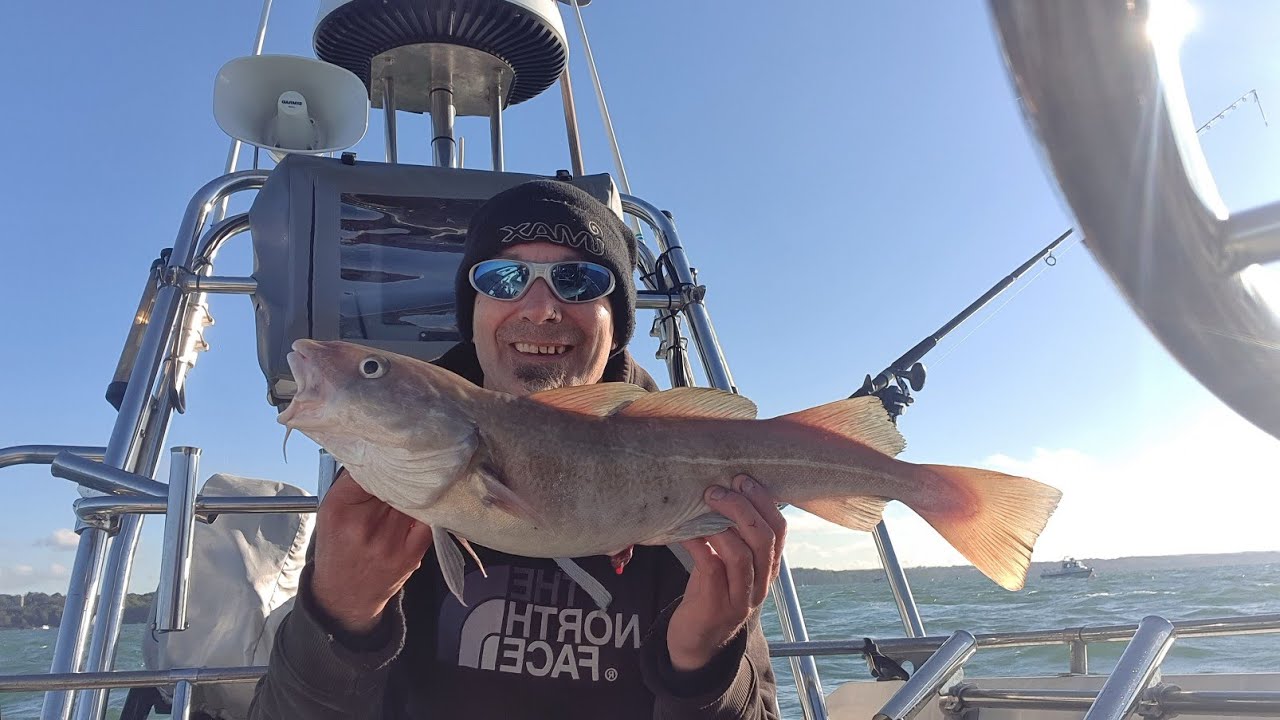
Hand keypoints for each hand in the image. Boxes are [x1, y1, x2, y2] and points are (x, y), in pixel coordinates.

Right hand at [311, 469, 433, 634]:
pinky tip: (427, 500)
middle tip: (405, 462)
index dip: (379, 459)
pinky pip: (429, 517)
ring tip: (417, 479)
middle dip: (400, 471)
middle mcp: (365, 525)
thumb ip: (350, 484)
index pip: (367, 469)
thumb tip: (378, 455)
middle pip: (394, 481)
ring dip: (417, 486)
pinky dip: (429, 506)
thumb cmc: (337, 549)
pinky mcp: (412, 553)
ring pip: (414, 496)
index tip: (385, 453)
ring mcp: (391, 541)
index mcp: (340, 510)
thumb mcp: (329, 513)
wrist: (346, 595)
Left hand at [667, 474, 786, 671]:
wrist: (696, 641)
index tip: (743, 479)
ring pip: (742, 555)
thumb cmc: (709, 591)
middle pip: (764, 539)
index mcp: (767, 568)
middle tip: (716, 490)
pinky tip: (686, 532)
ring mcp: (740, 598)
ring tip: (703, 506)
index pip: (780, 530)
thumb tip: (721, 489)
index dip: (764, 502)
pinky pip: (712, 569)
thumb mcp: (726, 561)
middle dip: (742, 508)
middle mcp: (760, 584)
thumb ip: (731, 534)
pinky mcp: (716, 608)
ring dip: (722, 525)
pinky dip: (699, 545)